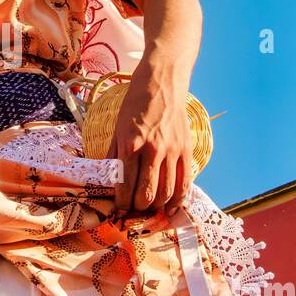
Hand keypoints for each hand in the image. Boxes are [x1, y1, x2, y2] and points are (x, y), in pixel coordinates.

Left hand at [108, 69, 192, 219]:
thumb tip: (109, 181)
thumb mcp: (117, 129)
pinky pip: (185, 182)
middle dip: (138, 209)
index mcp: (130, 144)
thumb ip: (113, 156)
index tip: (119, 209)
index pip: (125, 184)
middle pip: (147, 194)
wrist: (161, 84)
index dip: (122, 203)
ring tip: (150, 208)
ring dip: (157, 206)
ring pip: (167, 192)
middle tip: (134, 211)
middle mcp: (152, 149)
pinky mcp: (186, 150)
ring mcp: (172, 150)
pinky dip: (178, 199)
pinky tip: (171, 206)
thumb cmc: (135, 105)